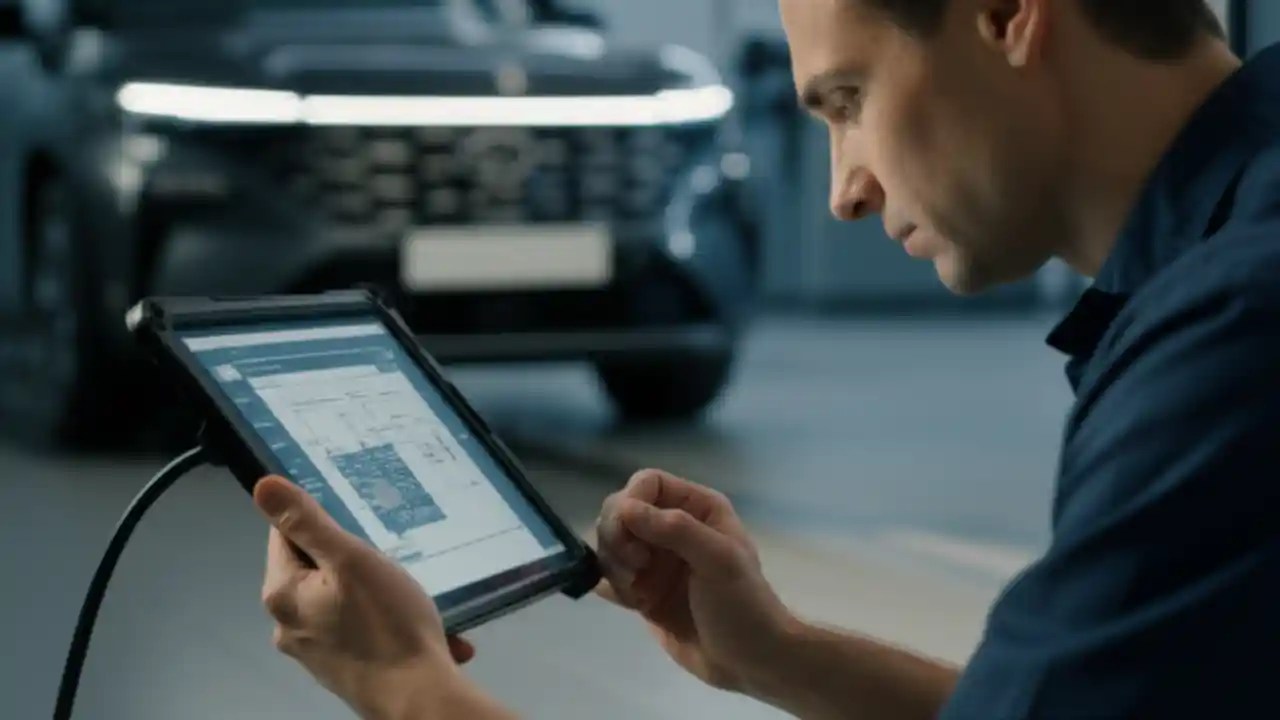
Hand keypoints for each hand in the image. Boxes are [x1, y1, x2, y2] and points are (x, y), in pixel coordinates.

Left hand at [252, 476, 486, 719]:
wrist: (419, 700)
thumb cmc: (387, 623)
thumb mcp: (350, 559)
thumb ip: (307, 522)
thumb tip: (262, 484)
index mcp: (282, 594)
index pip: (285, 535)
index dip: (321, 525)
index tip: (357, 529)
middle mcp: (288, 625)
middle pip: (315, 569)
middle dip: (352, 561)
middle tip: (387, 563)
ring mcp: (314, 653)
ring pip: (341, 600)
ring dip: (376, 594)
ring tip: (409, 596)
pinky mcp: (341, 670)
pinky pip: (361, 632)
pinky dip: (388, 625)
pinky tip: (421, 627)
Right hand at [594, 469, 795, 693]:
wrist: (751, 661)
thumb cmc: (743, 604)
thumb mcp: (719, 560)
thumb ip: (676, 529)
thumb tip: (625, 509)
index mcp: (697, 508)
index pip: (647, 483)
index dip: (630, 501)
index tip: (629, 533)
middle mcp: (672, 528)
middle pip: (620, 511)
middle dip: (617, 537)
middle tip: (637, 567)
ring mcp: (656, 561)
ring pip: (611, 544)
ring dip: (614, 565)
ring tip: (639, 591)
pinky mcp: (644, 592)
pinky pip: (611, 577)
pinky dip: (612, 587)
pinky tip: (634, 602)